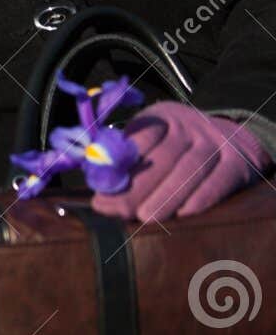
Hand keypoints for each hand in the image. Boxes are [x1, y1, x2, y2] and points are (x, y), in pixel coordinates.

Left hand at [90, 101, 271, 222]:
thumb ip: (126, 154)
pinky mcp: (237, 163)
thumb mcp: (153, 136)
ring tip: (145, 217)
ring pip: (190, 171)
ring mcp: (215, 143)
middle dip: (138, 186)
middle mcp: (190, 126)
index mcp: (162, 117)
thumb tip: (97, 181)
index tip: (102, 187)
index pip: (141, 136)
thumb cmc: (178, 143)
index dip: (121, 162)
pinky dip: (201, 198)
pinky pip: (219, 182)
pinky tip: (183, 214)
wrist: (234, 137)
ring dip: (166, 197)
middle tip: (118, 209)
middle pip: (163, 158)